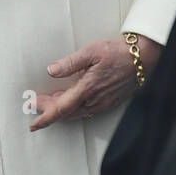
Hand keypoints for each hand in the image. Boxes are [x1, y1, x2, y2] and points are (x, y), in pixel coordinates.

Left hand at [29, 34, 163, 130]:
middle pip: (66, 113)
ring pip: (76, 113)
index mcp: (88, 88)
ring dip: (60, 109)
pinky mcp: (108, 101)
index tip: (33, 123)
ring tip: (47, 101)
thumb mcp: (91, 51)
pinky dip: (73, 108)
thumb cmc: (118, 52)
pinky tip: (68, 100)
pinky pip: (86, 110)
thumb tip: (51, 71)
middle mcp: (95, 100)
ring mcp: (103, 103)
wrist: (143, 57)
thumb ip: (69, 63)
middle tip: (34, 103)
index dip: (45, 116)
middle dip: (48, 111)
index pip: (61, 108)